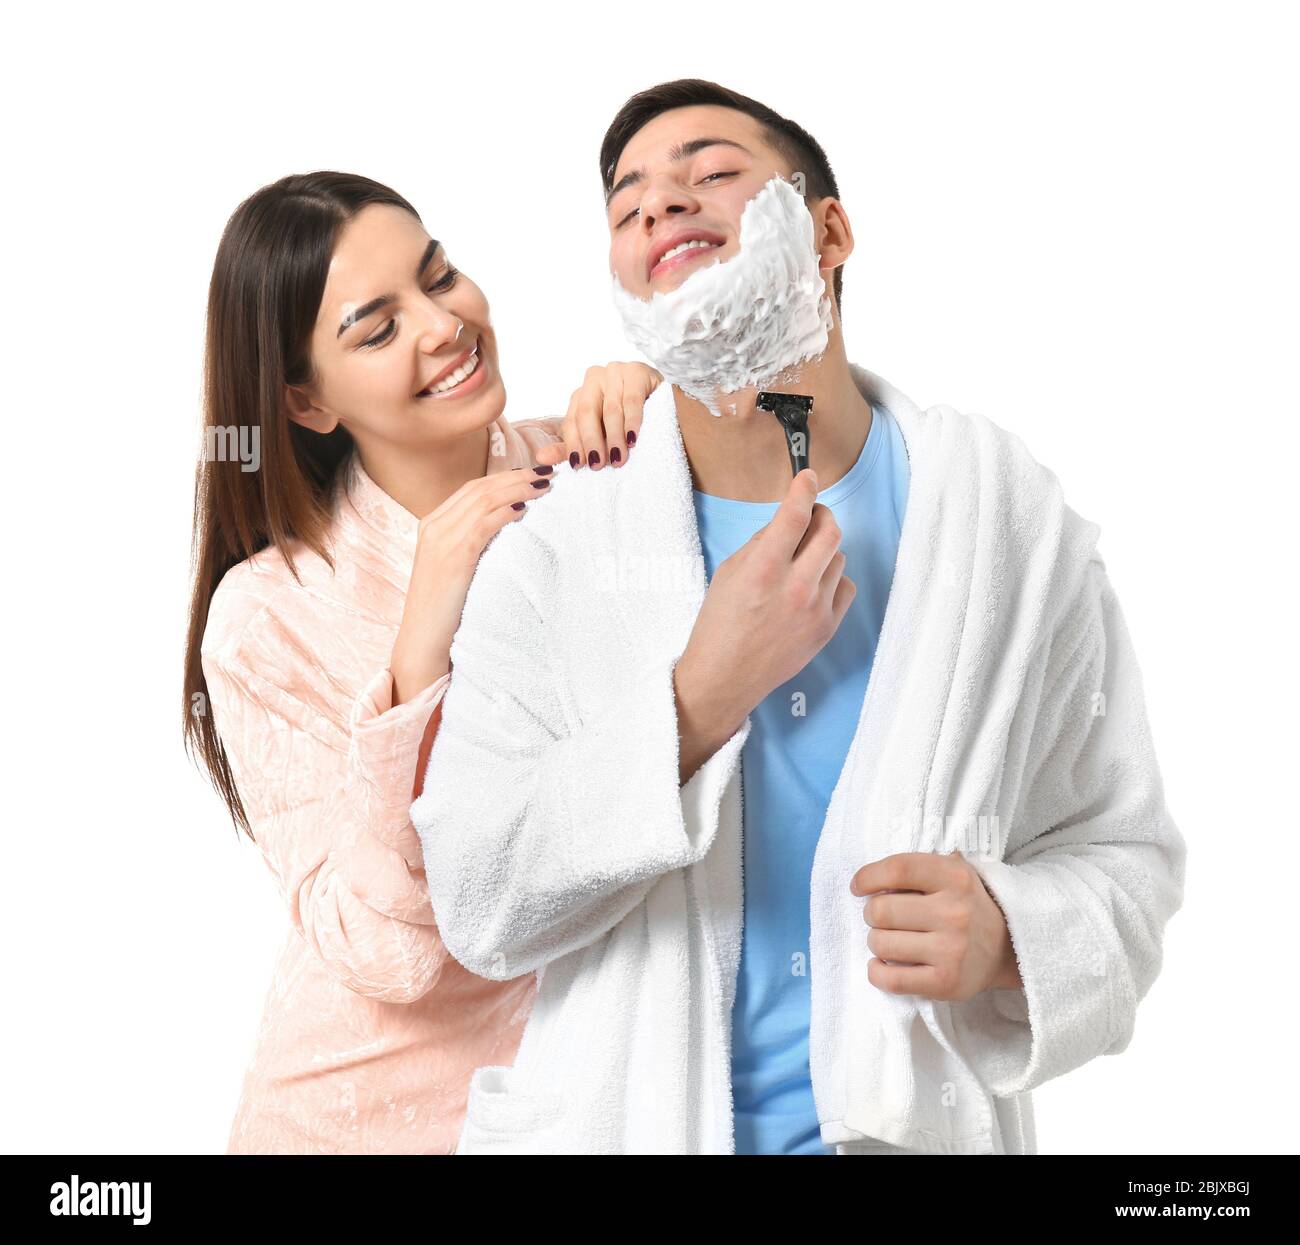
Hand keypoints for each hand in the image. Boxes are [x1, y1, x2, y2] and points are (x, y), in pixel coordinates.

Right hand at [389, 466, 554, 704]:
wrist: (422, 641)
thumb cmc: (445, 609)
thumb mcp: (456, 568)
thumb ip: (472, 544)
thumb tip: (508, 527)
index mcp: (432, 524)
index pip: (472, 489)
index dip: (504, 478)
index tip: (533, 474)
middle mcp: (433, 525)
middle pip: (479, 488)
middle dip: (515, 477)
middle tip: (547, 472)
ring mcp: (440, 540)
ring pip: (483, 500)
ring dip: (517, 489)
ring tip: (544, 485)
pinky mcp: (452, 557)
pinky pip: (482, 524)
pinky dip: (505, 512)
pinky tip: (525, 509)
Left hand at [532, 361, 662, 470]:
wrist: (668, 408)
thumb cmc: (629, 425)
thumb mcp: (601, 436)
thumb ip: (572, 446)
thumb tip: (541, 459)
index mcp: (582, 394)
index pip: (572, 420)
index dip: (574, 444)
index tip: (579, 467)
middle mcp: (595, 379)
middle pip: (587, 413)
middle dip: (592, 442)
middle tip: (600, 465)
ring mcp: (616, 372)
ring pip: (610, 410)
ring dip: (614, 437)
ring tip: (618, 458)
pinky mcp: (637, 371)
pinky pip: (632, 400)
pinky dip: (632, 422)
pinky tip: (633, 439)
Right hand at [673, 468, 855, 782]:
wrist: (726, 675)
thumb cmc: (719, 623)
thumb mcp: (729, 572)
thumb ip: (761, 543)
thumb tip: (788, 521)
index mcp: (763, 568)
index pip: (795, 515)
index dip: (804, 488)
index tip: (807, 477)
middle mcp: (795, 586)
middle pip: (829, 530)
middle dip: (821, 515)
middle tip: (811, 515)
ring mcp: (816, 609)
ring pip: (838, 557)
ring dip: (823, 550)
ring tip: (801, 562)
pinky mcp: (828, 627)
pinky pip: (845, 587)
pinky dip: (832, 580)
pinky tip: (812, 587)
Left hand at [849, 850, 1023, 1000]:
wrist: (1007, 949)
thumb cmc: (964, 906)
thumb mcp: (951, 873)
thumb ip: (916, 868)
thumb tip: (869, 881)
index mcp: (955, 877)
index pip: (897, 869)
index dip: (868, 877)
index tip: (858, 887)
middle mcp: (954, 912)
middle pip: (880, 910)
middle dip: (872, 913)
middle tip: (883, 918)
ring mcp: (951, 950)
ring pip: (880, 943)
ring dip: (876, 941)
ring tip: (891, 940)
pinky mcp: (945, 983)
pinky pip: (890, 979)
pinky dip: (876, 971)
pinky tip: (883, 964)